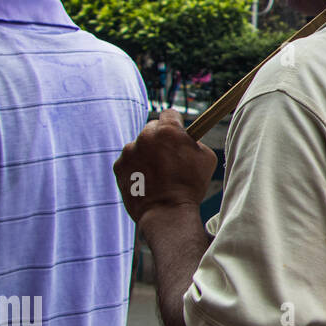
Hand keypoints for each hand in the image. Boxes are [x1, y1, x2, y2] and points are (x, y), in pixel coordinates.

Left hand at [113, 109, 217, 230]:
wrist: (166, 212)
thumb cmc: (191, 186)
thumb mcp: (206, 158)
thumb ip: (195, 142)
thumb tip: (188, 139)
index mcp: (168, 130)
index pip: (169, 113)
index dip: (175, 122)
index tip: (178, 131)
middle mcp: (146, 136)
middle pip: (152, 127)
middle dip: (160, 138)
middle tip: (168, 154)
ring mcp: (129, 151)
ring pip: (139, 145)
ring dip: (147, 153)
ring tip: (158, 173)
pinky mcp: (119, 166)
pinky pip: (129, 160)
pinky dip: (136, 167)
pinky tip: (146, 180)